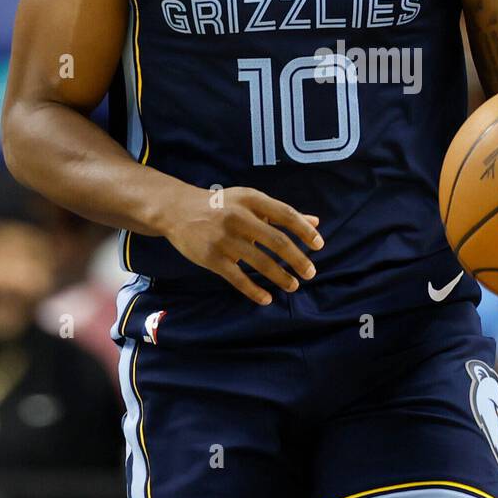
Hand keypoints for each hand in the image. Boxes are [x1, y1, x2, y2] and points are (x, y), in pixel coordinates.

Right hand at [163, 185, 322, 304]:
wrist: (178, 210)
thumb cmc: (222, 206)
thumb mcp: (250, 202)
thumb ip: (281, 214)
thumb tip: (315, 223)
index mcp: (251, 199)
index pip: (286, 215)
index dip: (305, 231)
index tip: (319, 245)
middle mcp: (239, 217)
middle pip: (277, 242)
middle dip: (298, 260)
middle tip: (310, 272)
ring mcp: (224, 239)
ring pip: (261, 262)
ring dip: (281, 277)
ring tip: (293, 285)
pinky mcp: (212, 258)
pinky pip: (238, 278)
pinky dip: (255, 291)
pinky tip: (267, 298)